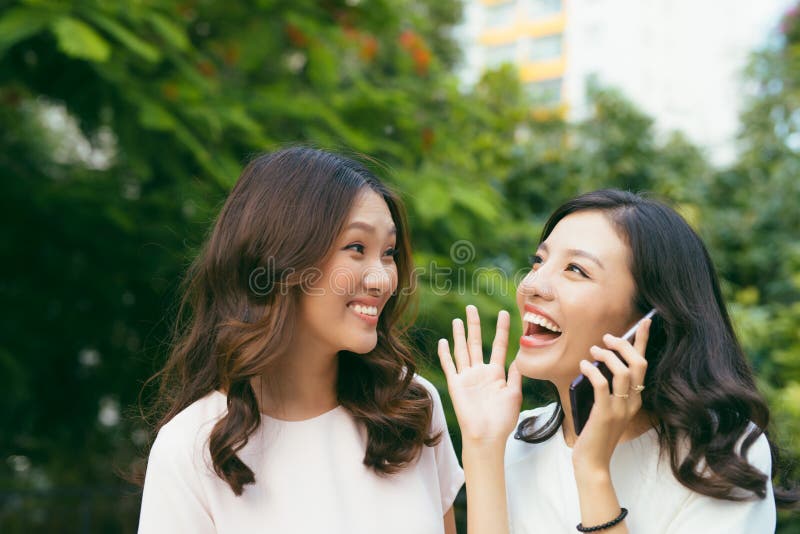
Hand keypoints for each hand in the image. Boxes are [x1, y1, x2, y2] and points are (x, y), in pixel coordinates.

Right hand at [438, 305, 521, 444]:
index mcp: (496, 374)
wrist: (486, 436)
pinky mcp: (456, 385)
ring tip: (457, 320)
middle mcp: (480, 372)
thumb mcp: (514, 394)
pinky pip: (449, 366)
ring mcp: (467, 377)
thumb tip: (520, 356)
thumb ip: (515, 374)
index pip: (499, 346)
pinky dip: (445, 354)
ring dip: (459, 335)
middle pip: (476, 343)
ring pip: (462, 351)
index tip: (505, 313)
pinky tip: (443, 341)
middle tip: (471, 307)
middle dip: (474, 325)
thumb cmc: (502, 420)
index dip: (502, 330)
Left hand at [572, 318, 651, 476]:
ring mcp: (620, 408)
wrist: (592, 460)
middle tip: (606, 338)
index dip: (643, 342)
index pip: (643, 364)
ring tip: (592, 351)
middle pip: (637, 364)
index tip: (644, 321)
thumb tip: (597, 360)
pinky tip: (583, 366)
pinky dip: (592, 371)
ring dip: (607, 356)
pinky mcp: (605, 413)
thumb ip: (607, 386)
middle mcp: (632, 401)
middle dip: (623, 345)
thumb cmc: (595, 431)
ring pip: (622, 372)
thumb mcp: (606, 406)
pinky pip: (602, 384)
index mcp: (635, 398)